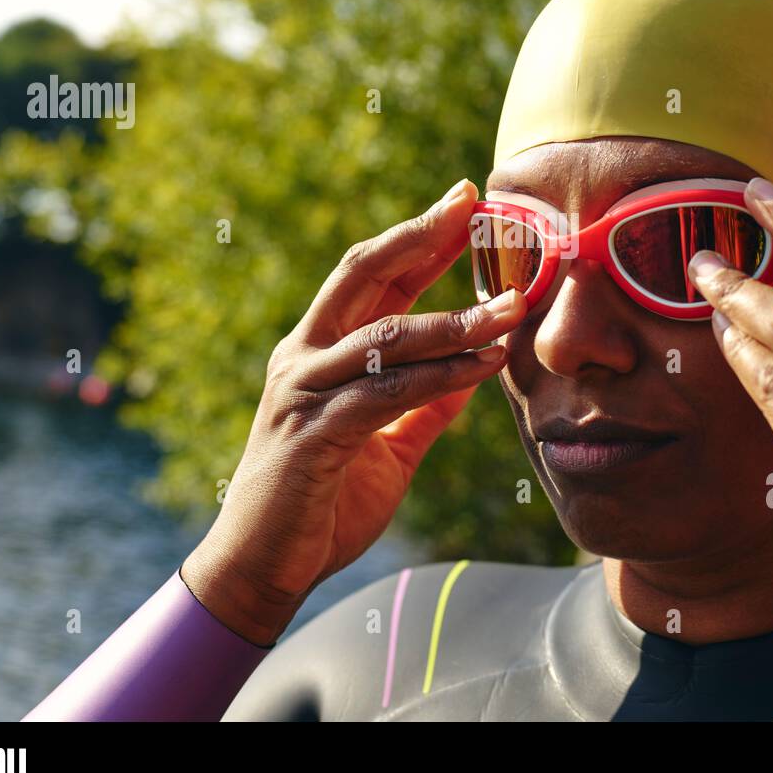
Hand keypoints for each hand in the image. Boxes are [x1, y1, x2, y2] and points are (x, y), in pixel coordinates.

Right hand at [183, 179, 524, 644]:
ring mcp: (304, 391)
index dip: (419, 237)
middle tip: (473, 206)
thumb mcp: (387, 442)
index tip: (464, 202)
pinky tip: (485, 364)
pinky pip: (388, 394)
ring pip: (386, 335)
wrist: (261, 569)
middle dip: (422, 236)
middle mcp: (305, 357)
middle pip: (365, 274)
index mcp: (319, 351)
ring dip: (454, 319)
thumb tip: (474, 370)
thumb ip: (425, 404)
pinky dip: (441, 376)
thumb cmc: (321, 502)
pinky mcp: (313, 434)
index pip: (373, 277)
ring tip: (511, 306)